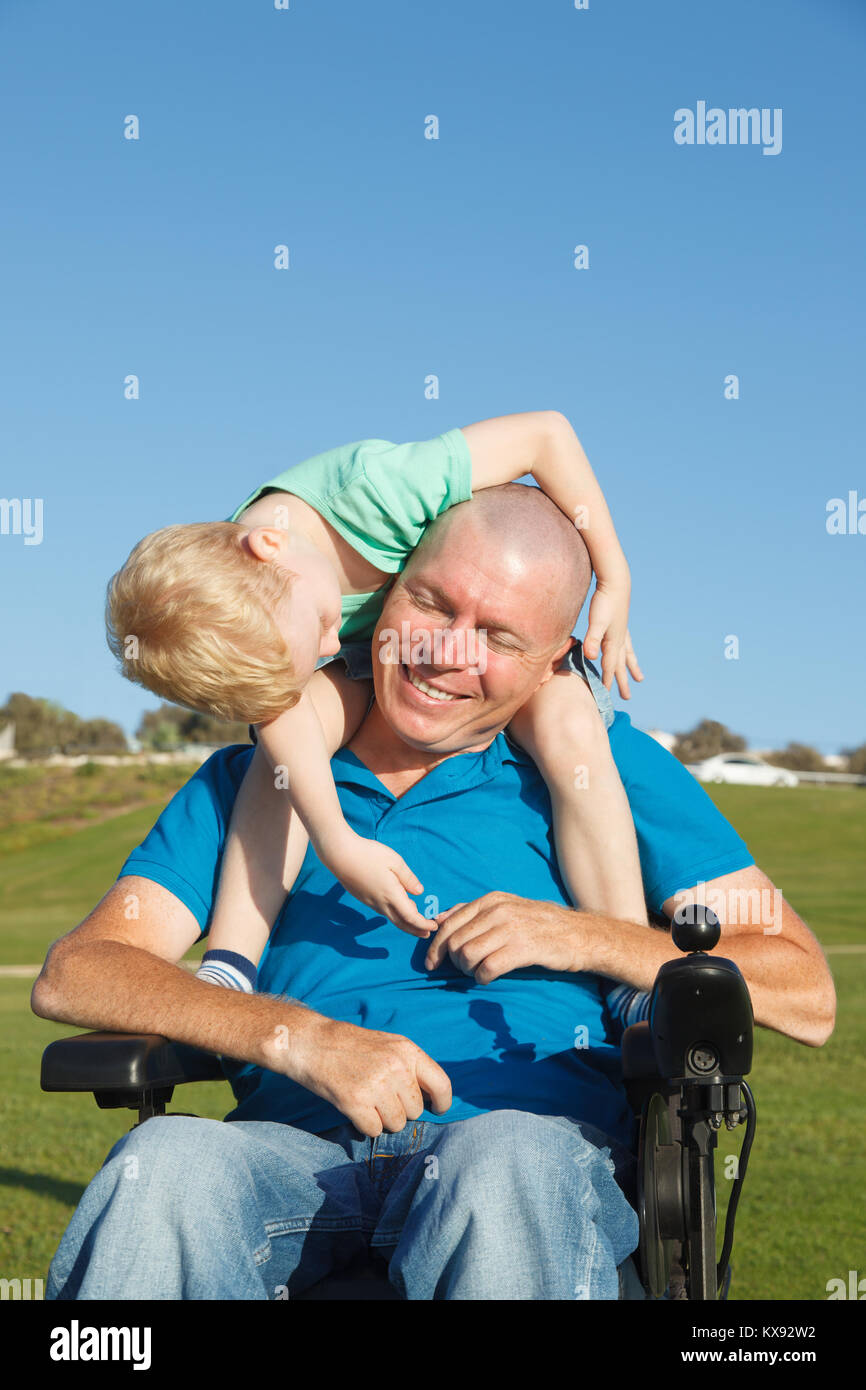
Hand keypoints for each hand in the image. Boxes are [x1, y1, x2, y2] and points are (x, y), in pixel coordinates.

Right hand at [282, 1014, 451, 1136]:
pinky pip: (374, 1130)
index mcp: (407, 1051)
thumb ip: (410, 1066)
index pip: (441, 1084)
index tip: (436, 1109)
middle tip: (380, 1096)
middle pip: (415, 1110)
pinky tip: (354, 1107)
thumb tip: (429, 1097)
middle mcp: (396, 1067)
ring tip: (366, 1100)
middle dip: (400, 1110)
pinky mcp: (356, 1102)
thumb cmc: (349, 1045)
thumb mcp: (388, 1044)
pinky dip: (365, 1125)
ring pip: (396, 1124)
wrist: (311, 1042)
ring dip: (382, 1119)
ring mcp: (377, 1085)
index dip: (442, 1102)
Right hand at [320, 830, 431, 936]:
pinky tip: (397, 906)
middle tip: (428, 933)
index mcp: (391, 895)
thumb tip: (419, 892)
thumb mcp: (395, 861)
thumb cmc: (368, 854)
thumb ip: (408, 878)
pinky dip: (394, 914)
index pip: (411, 917)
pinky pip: (382, 911)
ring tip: (416, 921)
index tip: (434, 926)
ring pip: (391, 918)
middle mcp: (380, 903)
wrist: (340, 854)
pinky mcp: (363, 898)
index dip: (423, 924)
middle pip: (401, 923)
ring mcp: (370, 902)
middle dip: (416, 930)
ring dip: (405, 922)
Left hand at [424, 892, 588, 982]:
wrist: (578, 934)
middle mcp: (498, 911)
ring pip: (467, 955)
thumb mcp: (505, 907)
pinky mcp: (522, 949)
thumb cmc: (538, 923)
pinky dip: (482, 978)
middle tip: (464, 969)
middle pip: (455, 942)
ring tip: (477, 972)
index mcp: (491, 900)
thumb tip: (438, 919)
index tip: (432, 963)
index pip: (448, 924)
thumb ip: (472, 911)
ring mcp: (510, 929)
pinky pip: (487, 968)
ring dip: (467, 970)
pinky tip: (489, 977)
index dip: (435, 947)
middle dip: (453, 961)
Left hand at [582, 576, 642, 697]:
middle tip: (627, 698)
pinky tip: (628, 652)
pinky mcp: (621, 625)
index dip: (606, 681)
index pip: (609, 667)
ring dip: (631, 668)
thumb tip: (589, 657)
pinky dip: (629, 652)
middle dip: (622, 681)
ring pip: (627, 656)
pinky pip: (626, 644)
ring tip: (640, 679)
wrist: (615, 582)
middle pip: (621, 665)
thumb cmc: (604, 601)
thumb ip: (592, 639)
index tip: (604, 697)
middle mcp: (620, 640)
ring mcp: (622, 632)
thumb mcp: (596, 621)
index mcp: (613, 642)